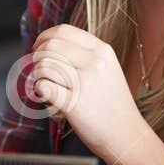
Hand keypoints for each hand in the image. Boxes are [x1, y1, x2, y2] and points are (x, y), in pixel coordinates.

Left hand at [26, 24, 149, 162]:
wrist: (125, 134)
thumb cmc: (112, 104)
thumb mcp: (107, 69)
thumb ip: (84, 54)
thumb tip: (50, 44)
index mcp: (102, 51)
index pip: (64, 31)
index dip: (45, 37)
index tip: (39, 46)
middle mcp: (94, 63)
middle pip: (51, 46)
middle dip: (38, 55)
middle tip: (38, 67)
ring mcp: (85, 83)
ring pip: (45, 65)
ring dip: (38, 74)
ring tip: (45, 83)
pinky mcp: (74, 103)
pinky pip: (44, 87)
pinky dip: (39, 89)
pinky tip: (46, 93)